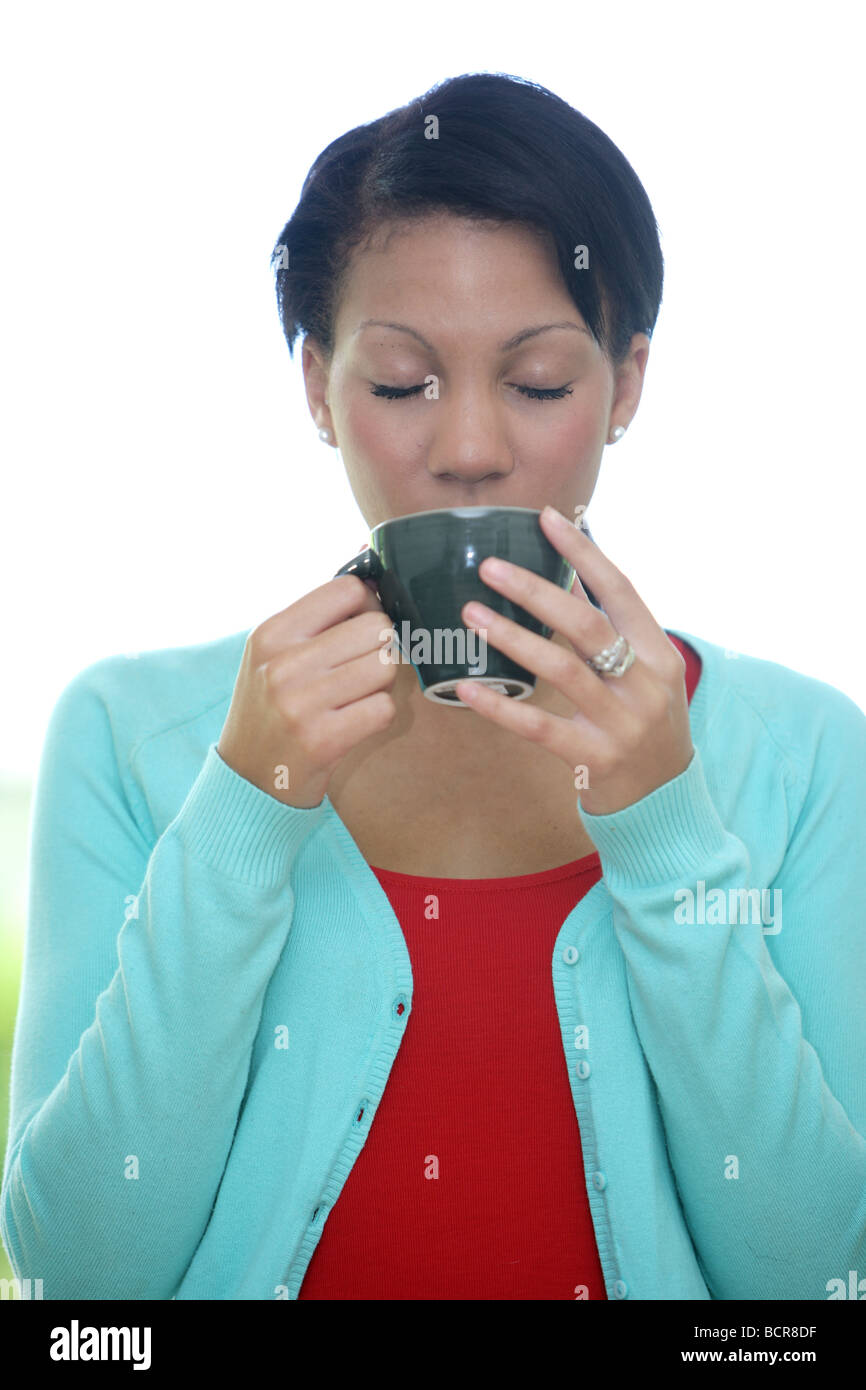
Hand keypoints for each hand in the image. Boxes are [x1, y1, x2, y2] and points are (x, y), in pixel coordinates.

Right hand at [218, 576, 396, 807]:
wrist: (247, 779)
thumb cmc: (271, 709)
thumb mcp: (274, 655)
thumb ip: (317, 619)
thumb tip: (370, 565)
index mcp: (271, 633)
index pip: (346, 589)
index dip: (368, 605)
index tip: (361, 626)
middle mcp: (282, 663)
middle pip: (376, 627)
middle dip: (379, 647)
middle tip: (360, 669)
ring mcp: (301, 703)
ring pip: (385, 665)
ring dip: (380, 683)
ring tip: (354, 696)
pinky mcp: (322, 739)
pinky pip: (383, 708)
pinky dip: (377, 715)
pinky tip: (352, 722)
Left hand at [456, 505, 694, 815]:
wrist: (666, 801)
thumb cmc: (645, 725)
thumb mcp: (645, 673)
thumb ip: (613, 630)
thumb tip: (569, 576)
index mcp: (660, 653)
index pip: (620, 590)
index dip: (583, 552)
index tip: (547, 518)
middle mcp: (645, 684)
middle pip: (587, 625)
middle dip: (536, 590)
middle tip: (491, 567)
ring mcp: (621, 724)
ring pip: (562, 670)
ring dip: (513, 638)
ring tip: (471, 615)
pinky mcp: (595, 759)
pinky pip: (540, 728)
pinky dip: (502, 708)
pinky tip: (468, 689)